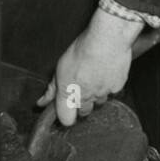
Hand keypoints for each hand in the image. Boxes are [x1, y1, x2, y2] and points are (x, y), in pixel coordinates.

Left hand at [37, 9, 138, 125]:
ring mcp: (103, 93)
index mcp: (68, 95)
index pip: (67, 120)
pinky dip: (110, 85)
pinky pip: (113, 92)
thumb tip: (42, 102)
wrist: (107, 39)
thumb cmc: (82, 50)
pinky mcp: (117, 87)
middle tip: (82, 87)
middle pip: (84, 112)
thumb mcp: (60, 68)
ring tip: (97, 77)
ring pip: (100, 101)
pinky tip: (108, 72)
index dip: (66, 115)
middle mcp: (86, 98)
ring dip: (97, 94)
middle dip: (82, 103)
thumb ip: (52, 89)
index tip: (66, 108)